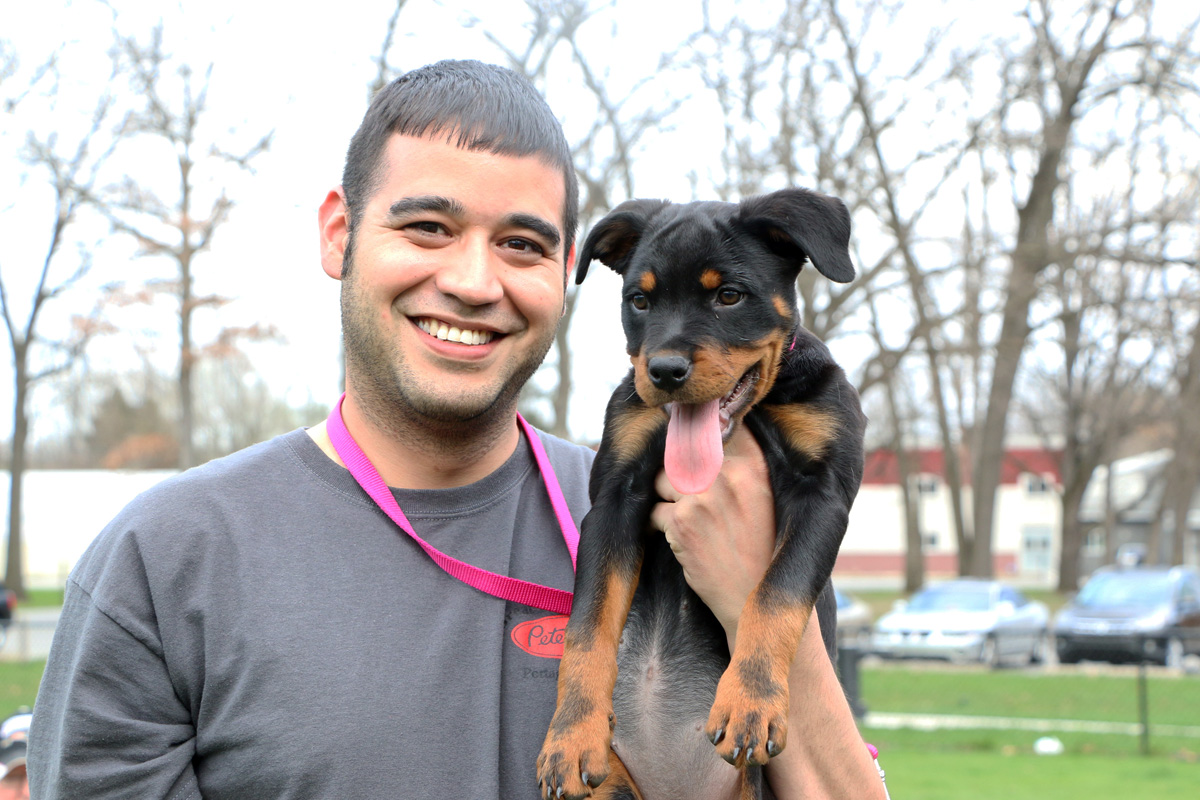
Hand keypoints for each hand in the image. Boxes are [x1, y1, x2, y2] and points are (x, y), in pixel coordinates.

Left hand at [649, 424, 775, 640]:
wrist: (754, 599)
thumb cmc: (761, 548)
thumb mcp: (764, 497)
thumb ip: (741, 464)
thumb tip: (709, 430)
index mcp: (754, 466)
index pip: (717, 427)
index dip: (698, 430)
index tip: (691, 435)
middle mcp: (728, 476)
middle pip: (681, 450)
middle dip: (676, 468)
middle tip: (684, 488)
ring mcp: (701, 498)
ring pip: (663, 479)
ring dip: (667, 497)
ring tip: (686, 517)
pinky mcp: (680, 523)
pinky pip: (654, 510)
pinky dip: (660, 525)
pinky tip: (679, 538)